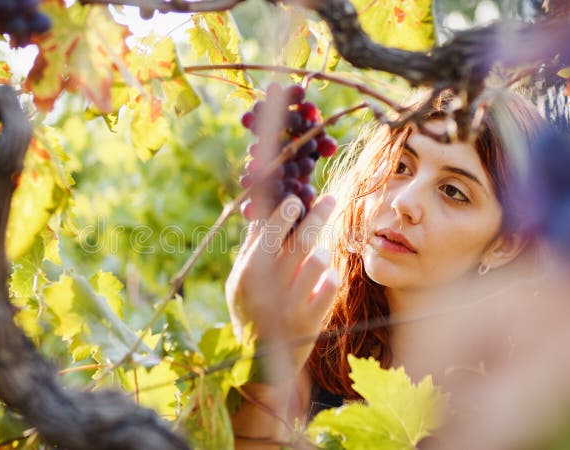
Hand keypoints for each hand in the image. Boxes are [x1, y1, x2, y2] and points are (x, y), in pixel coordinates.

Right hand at [225, 194, 339, 379]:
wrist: (258, 363)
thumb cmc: (247, 311)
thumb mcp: (239, 280)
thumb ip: (251, 247)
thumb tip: (259, 209)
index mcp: (248, 274)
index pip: (269, 232)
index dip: (286, 211)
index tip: (296, 200)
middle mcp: (269, 288)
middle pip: (300, 241)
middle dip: (317, 215)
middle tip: (329, 200)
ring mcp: (291, 305)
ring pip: (318, 260)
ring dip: (320, 253)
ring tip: (313, 259)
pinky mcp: (311, 320)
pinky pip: (330, 284)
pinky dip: (328, 276)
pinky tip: (320, 281)